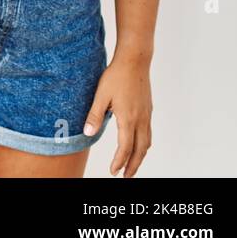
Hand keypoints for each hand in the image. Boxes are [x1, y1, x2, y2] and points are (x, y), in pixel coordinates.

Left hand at [83, 52, 153, 176]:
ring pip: (147, 143)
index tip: (113, 171)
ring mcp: (147, 115)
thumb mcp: (101, 95)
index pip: (125, 147)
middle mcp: (141, 119)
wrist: (135, 61)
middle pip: (140, 150)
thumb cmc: (116, 76)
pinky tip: (138, 145)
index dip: (119, 161)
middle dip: (133, 165)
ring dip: (140, 156)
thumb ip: (95, 115)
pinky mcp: (148, 110)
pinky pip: (148, 133)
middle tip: (125, 176)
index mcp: (128, 118)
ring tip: (132, 165)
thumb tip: (87, 133)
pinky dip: (144, 145)